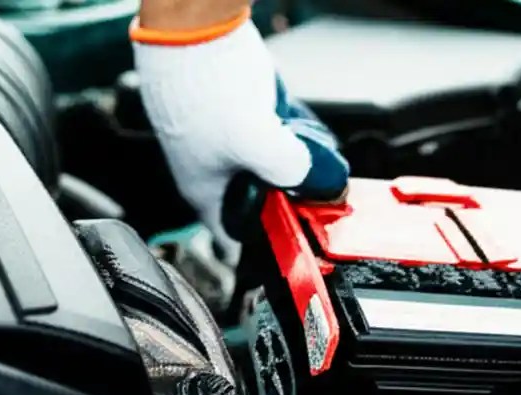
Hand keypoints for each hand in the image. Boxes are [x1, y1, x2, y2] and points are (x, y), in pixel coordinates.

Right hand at [131, 11, 349, 233]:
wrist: (192, 30)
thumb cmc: (203, 86)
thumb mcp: (258, 141)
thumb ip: (294, 169)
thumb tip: (329, 183)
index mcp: (205, 191)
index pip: (239, 237)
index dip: (272, 238)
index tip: (303, 233)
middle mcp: (214, 171)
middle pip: (264, 200)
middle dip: (295, 192)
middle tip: (318, 181)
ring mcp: (226, 141)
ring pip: (272, 166)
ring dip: (297, 160)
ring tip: (311, 149)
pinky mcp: (239, 114)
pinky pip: (274, 135)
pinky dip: (292, 134)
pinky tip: (303, 126)